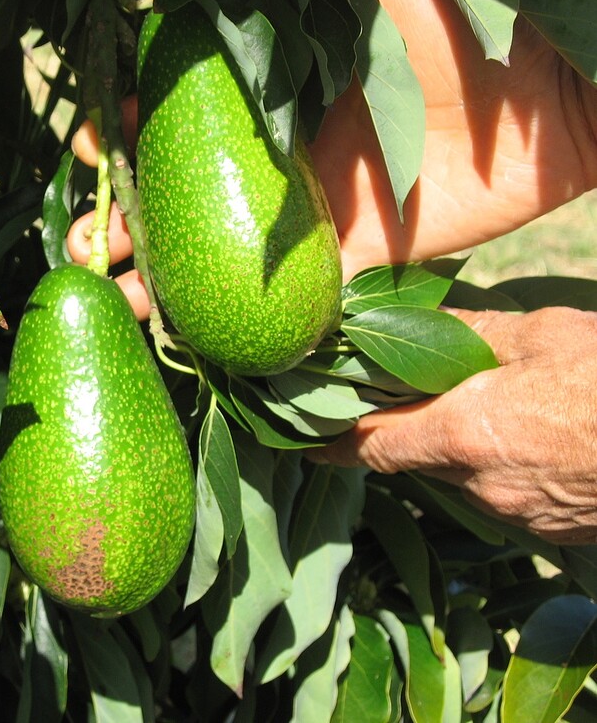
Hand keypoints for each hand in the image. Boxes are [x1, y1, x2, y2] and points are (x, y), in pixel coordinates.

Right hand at [68, 0, 596, 314]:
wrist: (545, 110)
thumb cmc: (464, 33)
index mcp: (262, 103)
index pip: (169, 122)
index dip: (119, 134)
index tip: (90, 143)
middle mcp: (267, 165)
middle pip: (171, 198)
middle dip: (116, 217)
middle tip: (86, 240)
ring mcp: (297, 220)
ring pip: (204, 258)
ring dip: (150, 279)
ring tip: (110, 292)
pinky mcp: (339, 264)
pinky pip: (269, 304)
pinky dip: (220, 324)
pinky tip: (174, 335)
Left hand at [307, 308, 596, 544]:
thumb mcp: (541, 335)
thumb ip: (468, 337)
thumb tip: (414, 324)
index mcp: (462, 435)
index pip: (371, 447)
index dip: (332, 442)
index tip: (301, 438)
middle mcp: (480, 485)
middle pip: (417, 459)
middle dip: (410, 429)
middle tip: (410, 392)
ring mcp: (519, 514)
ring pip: (464, 476)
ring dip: (463, 445)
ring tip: (496, 407)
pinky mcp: (553, 530)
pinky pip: (506, 495)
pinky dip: (503, 467)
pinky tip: (534, 435)